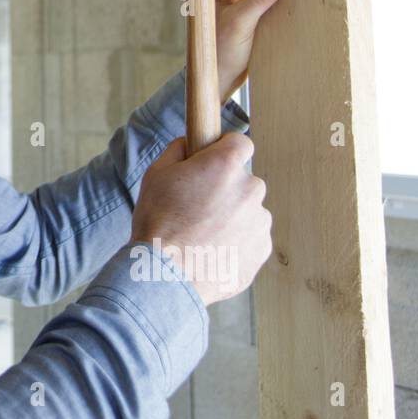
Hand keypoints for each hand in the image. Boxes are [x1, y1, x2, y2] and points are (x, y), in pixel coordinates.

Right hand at [131, 134, 272, 305]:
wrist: (165, 276)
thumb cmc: (158, 223)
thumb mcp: (156, 175)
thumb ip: (178, 150)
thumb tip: (190, 142)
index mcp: (225, 166)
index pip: (240, 142)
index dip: (224, 149)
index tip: (213, 160)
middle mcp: (250, 189)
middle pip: (243, 180)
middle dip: (225, 188)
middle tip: (197, 206)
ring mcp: (259, 221)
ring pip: (248, 210)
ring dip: (232, 216)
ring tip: (202, 234)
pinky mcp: (262, 249)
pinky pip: (251, 237)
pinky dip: (236, 241)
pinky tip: (211, 250)